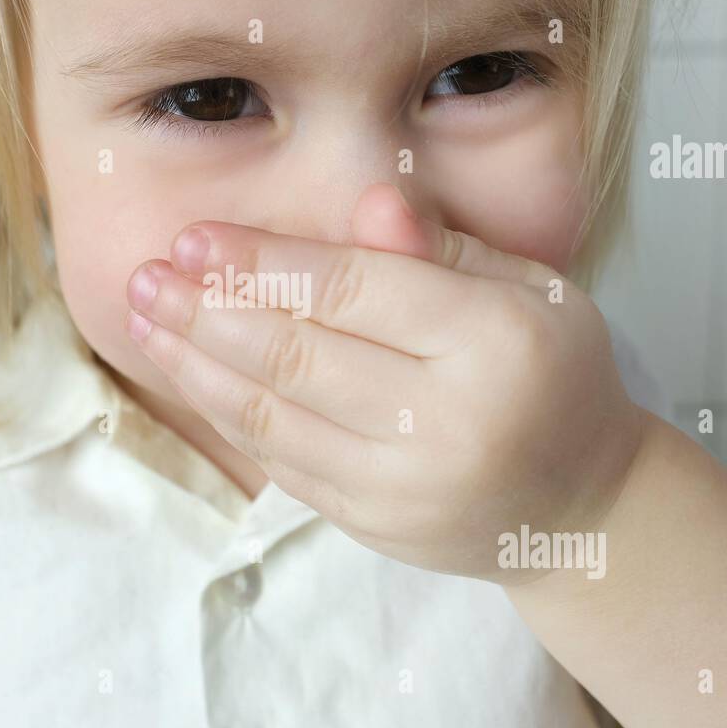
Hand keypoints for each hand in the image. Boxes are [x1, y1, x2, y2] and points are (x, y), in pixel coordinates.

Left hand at [123, 183, 646, 580]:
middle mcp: (447, 423)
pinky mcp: (372, 525)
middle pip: (297, 356)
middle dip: (207, 311)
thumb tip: (367, 202)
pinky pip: (280, 461)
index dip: (263, 262)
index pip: (353, 290)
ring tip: (147, 318)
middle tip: (148, 275)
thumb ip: (443, 249)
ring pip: (273, 415)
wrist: (579, 505)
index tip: (196, 237)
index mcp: (495, 342)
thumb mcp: (530, 290)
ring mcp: (404, 487)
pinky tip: (192, 372)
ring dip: (196, 363)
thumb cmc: (553, 374)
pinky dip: (227, 412)